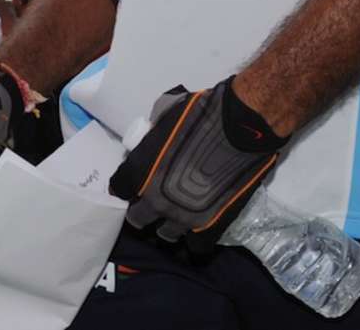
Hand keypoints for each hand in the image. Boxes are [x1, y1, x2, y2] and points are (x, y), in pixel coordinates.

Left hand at [109, 77, 287, 255]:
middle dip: (142, 211)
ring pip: (166, 235)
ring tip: (176, 215)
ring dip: (167, 226)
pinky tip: (197, 230)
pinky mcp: (211, 227)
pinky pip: (196, 247)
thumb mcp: (165, 112)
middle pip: (138, 219)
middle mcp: (157, 200)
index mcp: (140, 171)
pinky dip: (194, 241)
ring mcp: (184, 218)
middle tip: (152, 202)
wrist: (240, 128)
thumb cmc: (201, 112)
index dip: (125, 185)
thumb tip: (153, 134)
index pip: (119, 187)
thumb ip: (154, 131)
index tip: (133, 183)